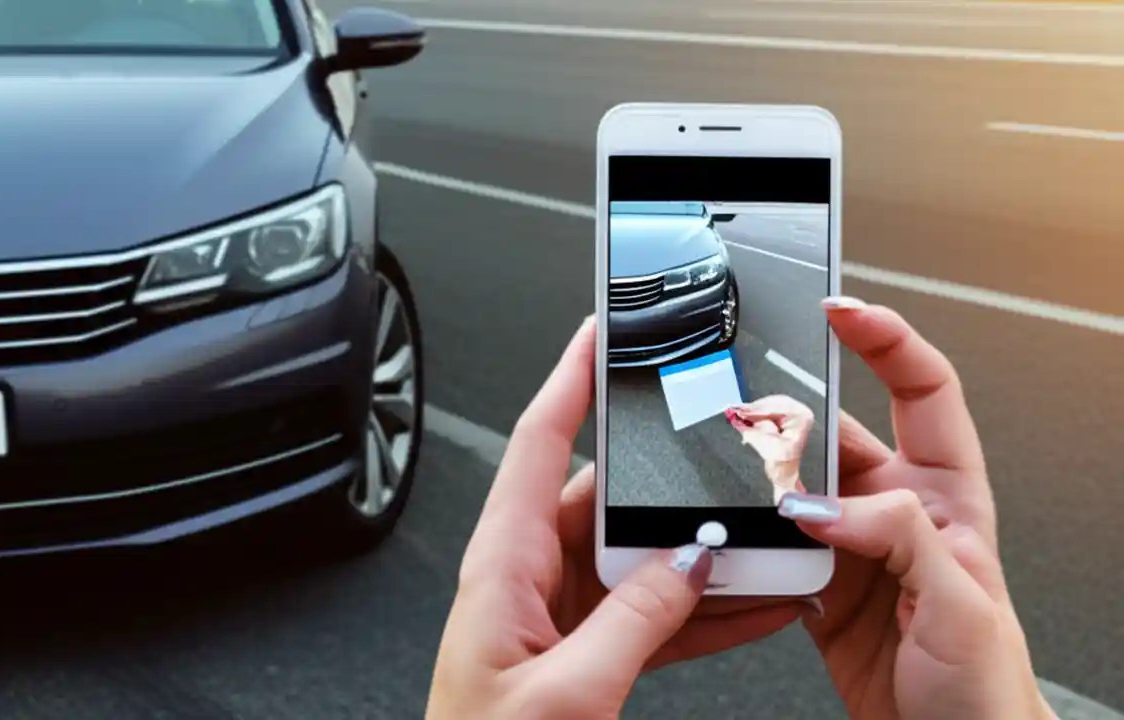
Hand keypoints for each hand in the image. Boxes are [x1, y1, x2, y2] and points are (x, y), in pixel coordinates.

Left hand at [426, 317, 800, 718]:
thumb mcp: (568, 692)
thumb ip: (635, 621)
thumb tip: (690, 562)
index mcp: (503, 564)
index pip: (538, 442)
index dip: (571, 378)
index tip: (603, 330)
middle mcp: (527, 575)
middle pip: (606, 497)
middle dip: (671, 479)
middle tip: (728, 456)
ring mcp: (559, 612)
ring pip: (641, 557)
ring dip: (700, 550)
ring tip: (762, 535)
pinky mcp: (585, 650)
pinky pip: (653, 612)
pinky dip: (703, 608)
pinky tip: (754, 601)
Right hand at [778, 298, 1053, 719]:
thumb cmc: (988, 687)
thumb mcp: (960, 604)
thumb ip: (896, 539)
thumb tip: (821, 501)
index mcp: (948, 498)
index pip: (924, 392)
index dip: (887, 341)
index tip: (842, 311)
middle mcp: (897, 513)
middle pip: (837, 435)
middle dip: (793, 420)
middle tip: (755, 423)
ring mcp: (852, 547)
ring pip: (793, 486)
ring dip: (762, 485)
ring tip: (738, 489)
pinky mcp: (816, 585)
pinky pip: (771, 544)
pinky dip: (747, 540)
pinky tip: (738, 542)